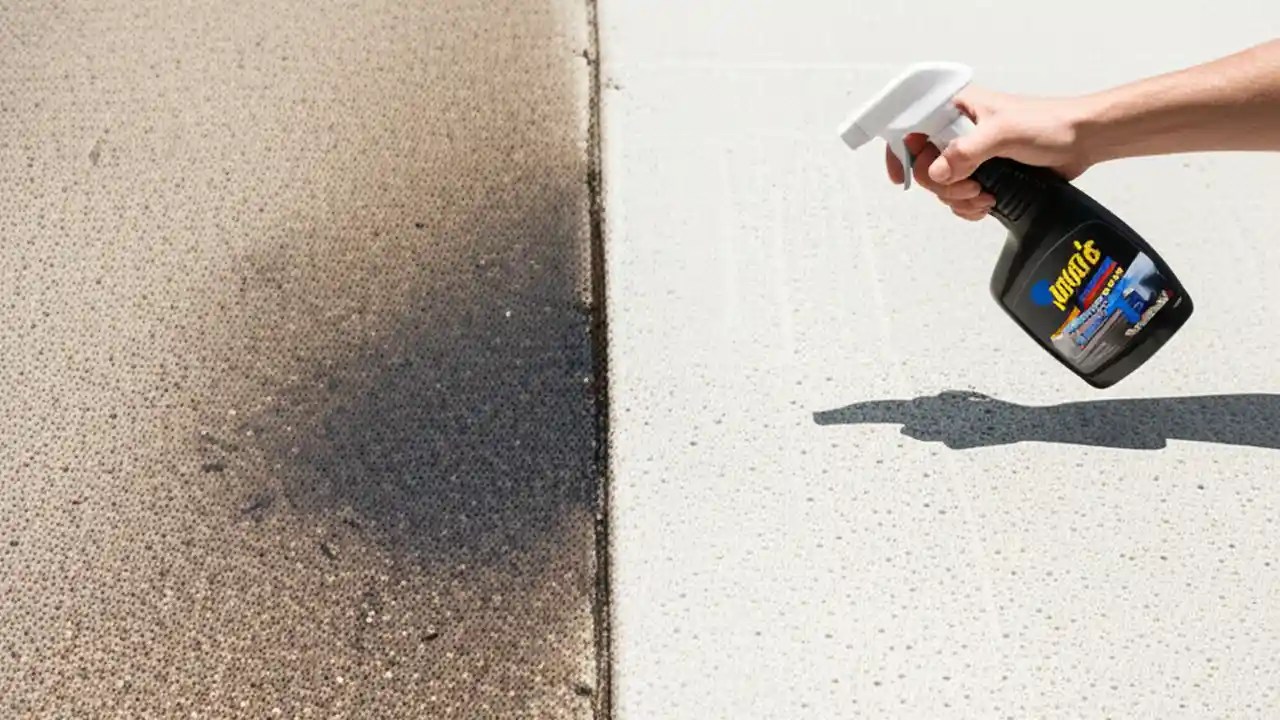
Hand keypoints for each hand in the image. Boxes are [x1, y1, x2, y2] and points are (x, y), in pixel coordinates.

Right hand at [885, 87, 1093, 220]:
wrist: (1084, 140)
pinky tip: (987, 204)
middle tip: (970, 187)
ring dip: (958, 199)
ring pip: (942, 186)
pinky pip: (960, 198)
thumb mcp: (1004, 133)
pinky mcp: (985, 175)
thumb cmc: (1049, 124)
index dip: (901, 153)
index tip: (902, 177)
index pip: (912, 128)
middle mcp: (959, 132)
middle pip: (925, 166)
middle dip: (943, 185)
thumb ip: (967, 152)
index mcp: (956, 110)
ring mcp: (971, 155)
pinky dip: (968, 207)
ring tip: (985, 197)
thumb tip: (937, 173)